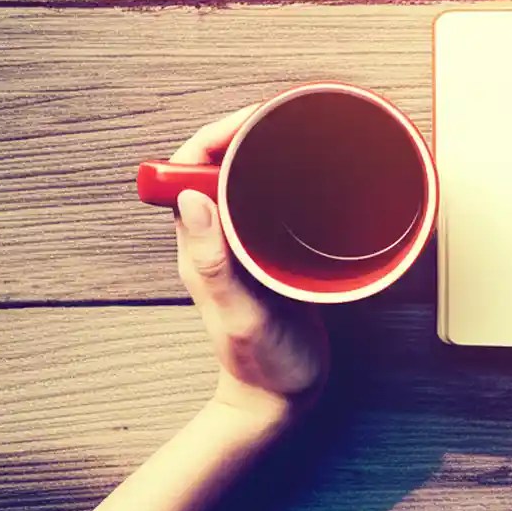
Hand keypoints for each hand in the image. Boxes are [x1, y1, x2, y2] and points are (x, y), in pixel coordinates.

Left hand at [171, 106, 329, 425]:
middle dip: (250, 130)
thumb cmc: (262, 362)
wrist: (283, 395)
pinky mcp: (274, 249)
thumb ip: (213, 262)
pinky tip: (322, 174)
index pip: (191, 166)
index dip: (218, 133)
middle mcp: (219, 233)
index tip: (255, 118)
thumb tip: (189, 198)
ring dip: (274, 150)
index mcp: (201, 241)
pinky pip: (277, 198)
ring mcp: (246, 240)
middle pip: (222, 162)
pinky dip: (296, 177)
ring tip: (307, 132)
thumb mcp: (238, 313)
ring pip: (251, 176)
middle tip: (290, 115)